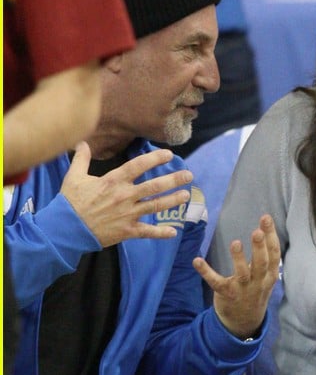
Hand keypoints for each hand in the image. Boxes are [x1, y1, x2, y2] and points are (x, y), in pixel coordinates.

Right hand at [62, 142, 190, 245]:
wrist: (67, 228)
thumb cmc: (70, 202)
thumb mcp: (73, 176)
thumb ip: (81, 158)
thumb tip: (81, 142)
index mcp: (113, 181)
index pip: (138, 166)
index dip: (155, 159)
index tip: (169, 155)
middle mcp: (124, 196)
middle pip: (154, 186)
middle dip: (173, 180)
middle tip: (189, 175)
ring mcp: (128, 214)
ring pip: (155, 206)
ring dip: (173, 201)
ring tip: (186, 195)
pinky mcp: (127, 231)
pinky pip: (147, 232)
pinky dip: (161, 233)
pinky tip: (174, 231)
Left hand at [196, 214, 280, 339]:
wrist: (244, 322)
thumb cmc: (255, 292)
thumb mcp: (266, 278)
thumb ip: (265, 258)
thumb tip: (264, 230)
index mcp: (269, 276)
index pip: (273, 254)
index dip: (271, 236)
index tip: (266, 218)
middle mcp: (258, 282)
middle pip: (261, 263)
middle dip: (259, 247)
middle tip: (257, 231)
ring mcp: (242, 289)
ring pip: (242, 273)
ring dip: (239, 259)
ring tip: (236, 243)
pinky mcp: (226, 294)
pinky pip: (216, 282)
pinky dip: (206, 272)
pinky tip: (197, 260)